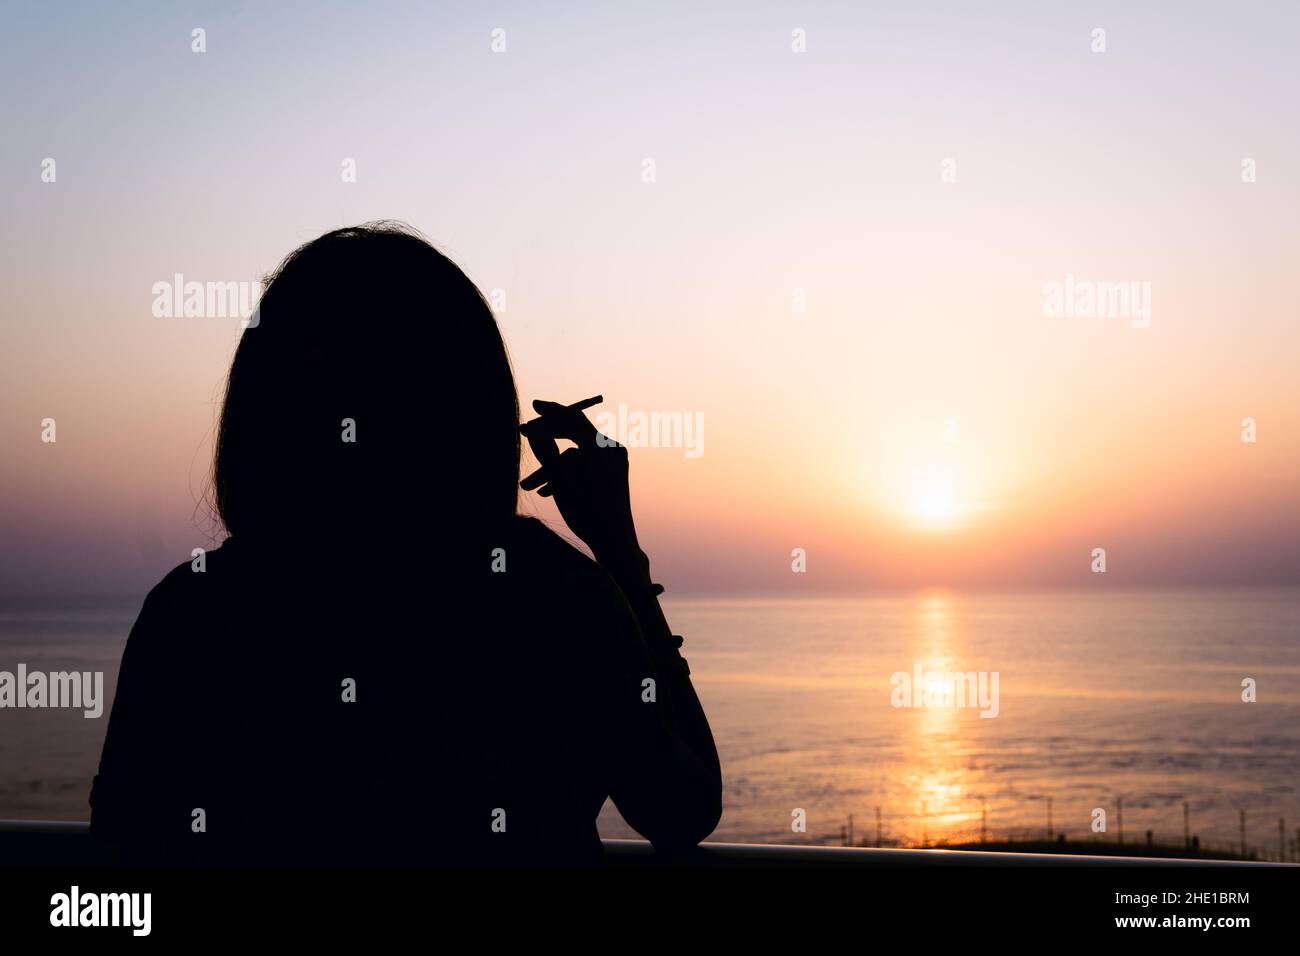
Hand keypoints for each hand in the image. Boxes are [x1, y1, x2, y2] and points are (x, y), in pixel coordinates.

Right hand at [519, 398, 640, 562]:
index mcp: (602, 447)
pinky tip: (547, 493)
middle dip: (547, 439)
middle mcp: (612, 449)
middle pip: (575, 433)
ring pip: (576, 456)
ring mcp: (615, 462)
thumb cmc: (588, 513)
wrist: (615, 542)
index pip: (573, 418)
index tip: (533, 405)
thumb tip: (534, 430)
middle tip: (526, 433)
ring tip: (528, 486)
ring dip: (552, 468)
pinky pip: (586, 466)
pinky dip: (568, 475)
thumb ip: (547, 452)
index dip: (551, 411)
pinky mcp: (614, 474)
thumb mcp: (560, 481)